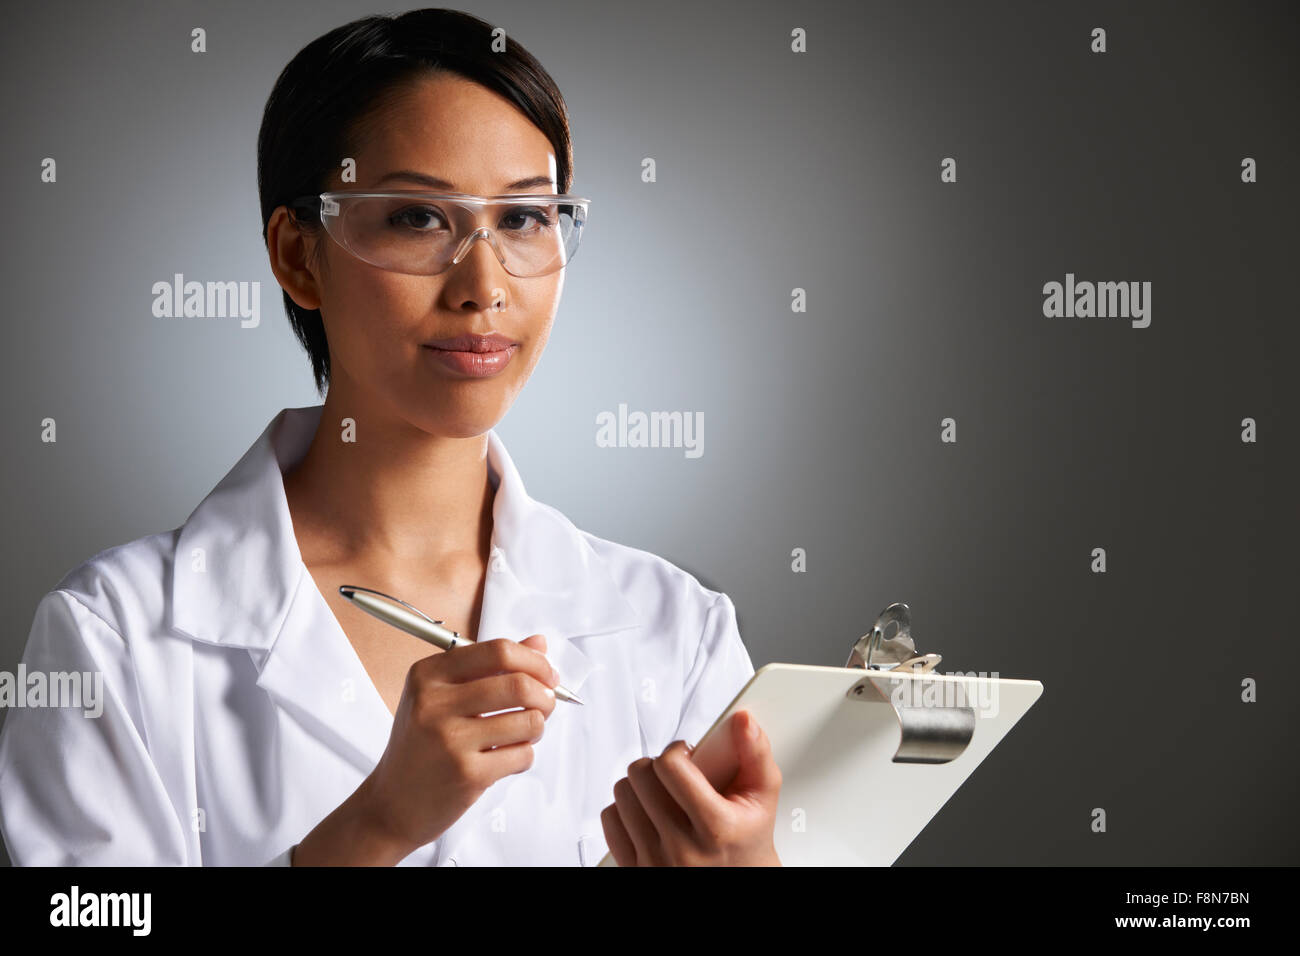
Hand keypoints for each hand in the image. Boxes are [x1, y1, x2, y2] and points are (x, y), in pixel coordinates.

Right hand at [296, 634, 558, 864]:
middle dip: (545, 694)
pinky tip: (506, 758)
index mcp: (428, 675)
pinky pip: (523, 754)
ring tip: (523, 733)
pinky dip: (525, 755)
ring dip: (537, 726)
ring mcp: (450, 740)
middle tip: (546, 704)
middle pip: (518, 684)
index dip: (533, 661)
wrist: (392, 805)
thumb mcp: (442, 696)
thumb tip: (540, 642)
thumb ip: (491, 666)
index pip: (497, 651)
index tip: (547, 674)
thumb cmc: (423, 747)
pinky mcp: (467, 774)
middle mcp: (434, 703)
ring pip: (528, 721)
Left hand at [600, 710, 781, 865]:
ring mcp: (655, 862)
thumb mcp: (763, 798)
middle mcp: (682, 848)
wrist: (738, 881)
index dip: (677, 751)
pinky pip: (610, 820)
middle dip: (657, 765)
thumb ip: (756, 754)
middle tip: (675, 775)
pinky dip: (624, 810)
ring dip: (640, 786)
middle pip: (641, 775)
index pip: (670, 766)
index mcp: (715, 827)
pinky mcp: (635, 869)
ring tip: (663, 793)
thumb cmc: (747, 841)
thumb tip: (743, 720)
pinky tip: (647, 813)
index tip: (687, 756)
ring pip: (622, 794)